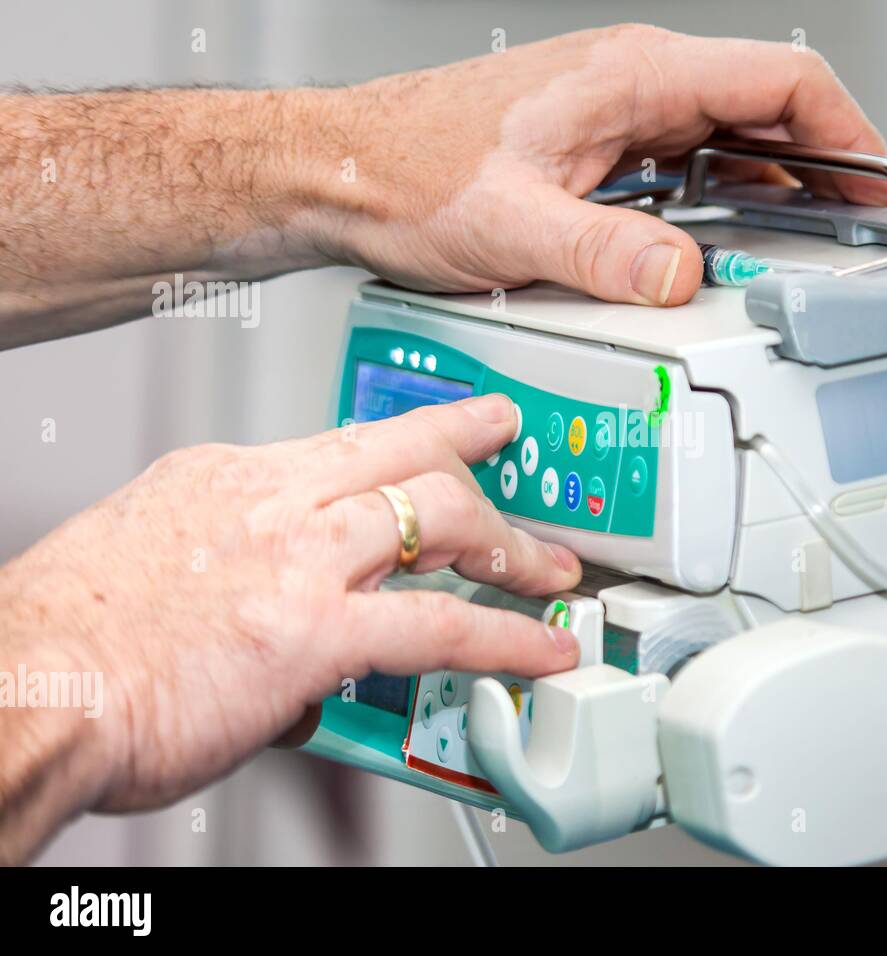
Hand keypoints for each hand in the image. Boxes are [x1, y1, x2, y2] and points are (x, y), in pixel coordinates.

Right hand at [0, 393, 579, 859]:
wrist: (23, 690)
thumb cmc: (66, 645)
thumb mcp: (150, 561)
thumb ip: (231, 576)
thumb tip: (275, 627)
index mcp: (226, 477)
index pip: (340, 445)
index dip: (399, 448)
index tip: (426, 446)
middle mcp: (272, 501)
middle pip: (404, 453)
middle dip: (471, 452)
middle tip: (509, 451)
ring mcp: (301, 560)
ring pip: (442, 517)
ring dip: (509, 547)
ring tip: (548, 569)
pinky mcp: (318, 632)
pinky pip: (441, 626)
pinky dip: (505, 639)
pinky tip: (539, 650)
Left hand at [302, 24, 886, 305]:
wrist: (347, 170)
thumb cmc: (410, 170)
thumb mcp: (511, 224)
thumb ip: (603, 252)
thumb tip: (681, 275)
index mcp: (633, 76)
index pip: (780, 82)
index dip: (848, 132)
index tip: (881, 186)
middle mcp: (635, 85)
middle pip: (769, 113)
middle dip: (828, 169)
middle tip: (864, 233)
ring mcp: (620, 116)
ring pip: (732, 143)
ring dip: (781, 191)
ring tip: (816, 247)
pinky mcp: (602, 150)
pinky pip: (690, 170)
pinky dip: (727, 205)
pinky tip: (734, 247)